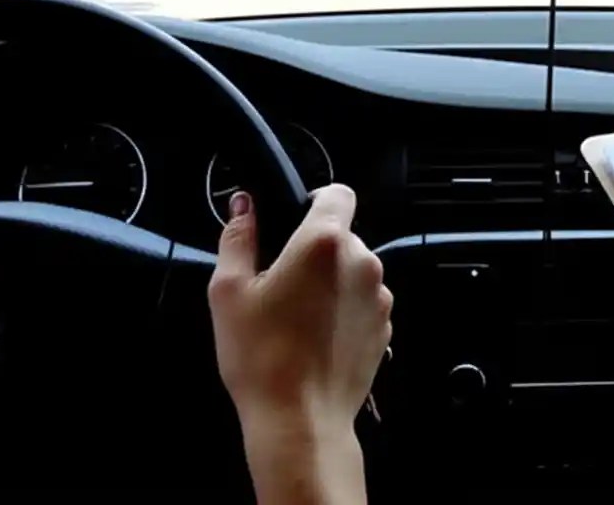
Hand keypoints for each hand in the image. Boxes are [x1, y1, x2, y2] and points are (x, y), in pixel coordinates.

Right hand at [210, 184, 391, 504]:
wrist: (301, 421)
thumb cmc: (261, 358)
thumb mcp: (229, 292)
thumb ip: (237, 238)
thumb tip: (243, 207)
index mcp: (324, 243)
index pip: (338, 192)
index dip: (315, 199)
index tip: (294, 218)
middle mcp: (362, 263)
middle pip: (342, 235)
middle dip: (313, 250)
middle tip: (278, 282)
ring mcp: (379, 297)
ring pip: (353, 270)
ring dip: (330, 281)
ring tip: (295, 316)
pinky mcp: (385, 326)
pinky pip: (363, 301)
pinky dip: (343, 309)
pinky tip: (314, 336)